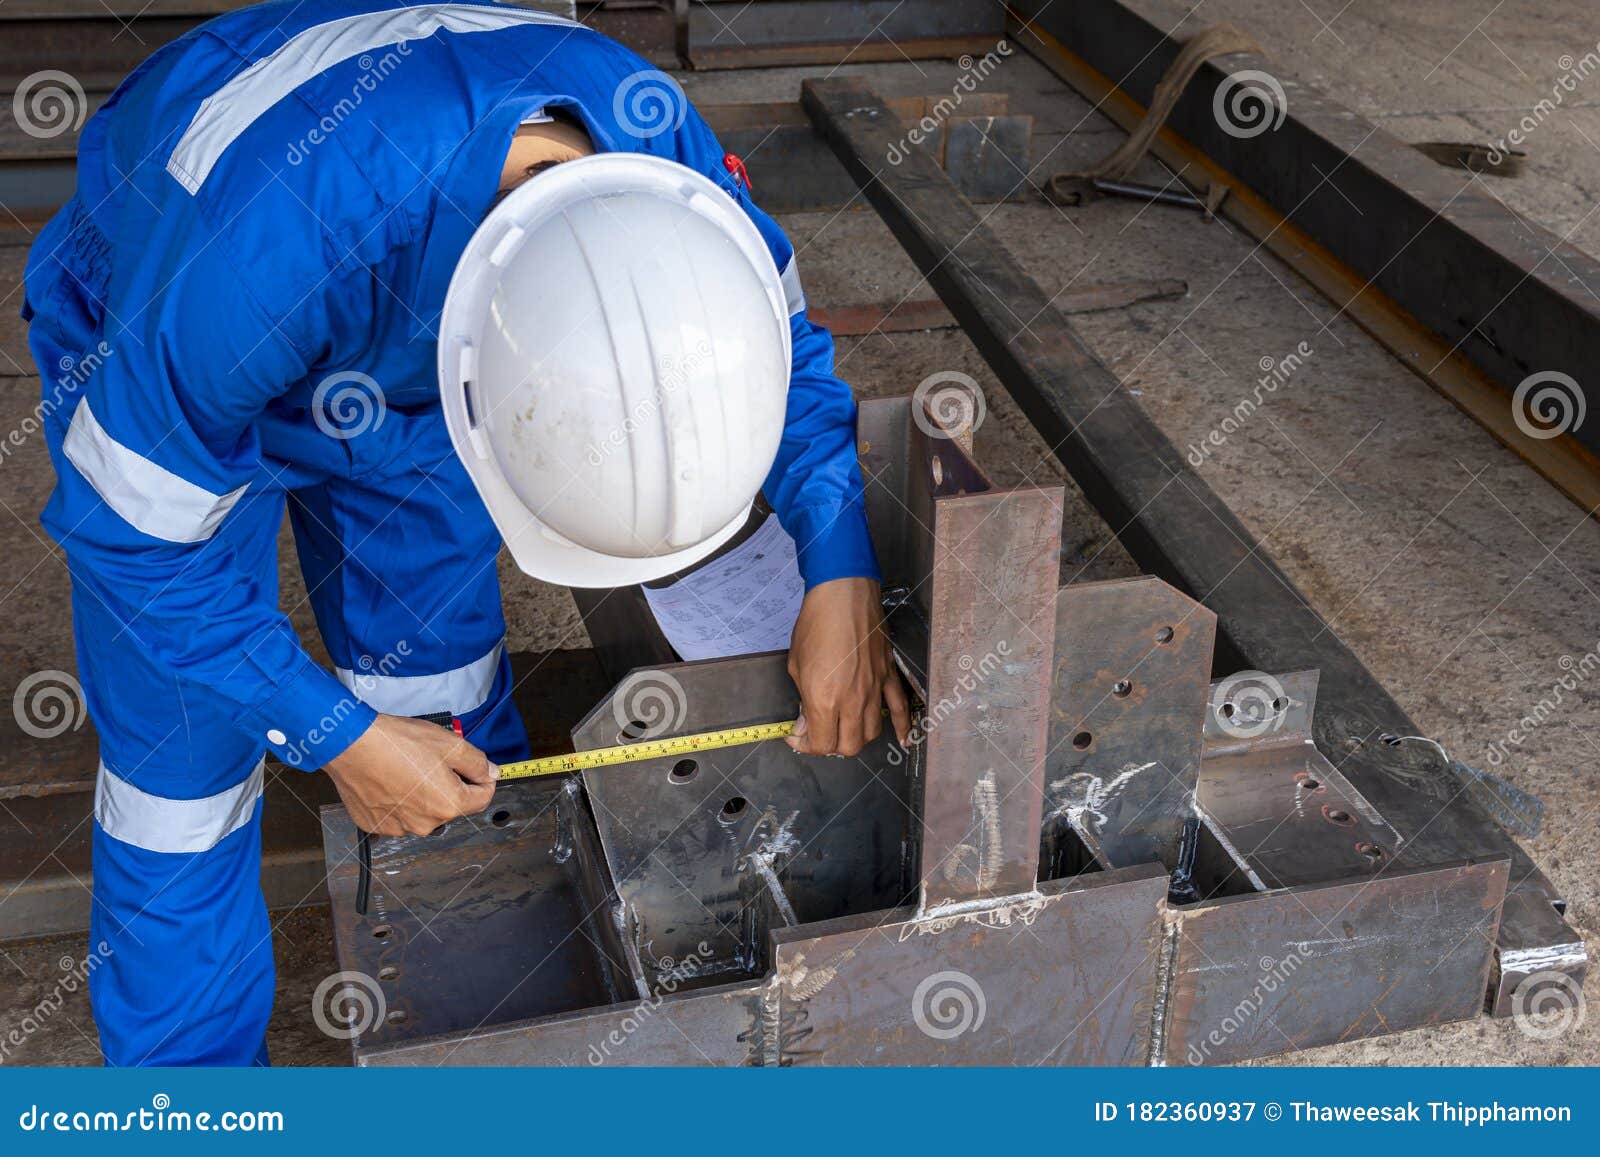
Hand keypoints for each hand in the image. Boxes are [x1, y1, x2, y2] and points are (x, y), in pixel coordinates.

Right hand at [325, 714, 497, 836]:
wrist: (351, 745)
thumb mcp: (450, 743)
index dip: (483, 779)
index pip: (483, 798)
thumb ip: (477, 762)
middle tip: (434, 761)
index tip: (475, 768)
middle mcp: (426, 823)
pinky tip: (391, 780)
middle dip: (450, 784)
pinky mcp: (377, 825)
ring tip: (408, 769)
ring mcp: (399, 827)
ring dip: (424, 794)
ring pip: (425, 811)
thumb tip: (491, 773)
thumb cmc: (398, 743)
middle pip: (452, 805)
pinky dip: (399, 800)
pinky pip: (399, 814)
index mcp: (449, 805)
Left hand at [785, 577, 912, 756]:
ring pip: (872, 733)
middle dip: (830, 746)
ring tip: (844, 729)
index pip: (821, 743)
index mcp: (824, 700)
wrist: (843, 594)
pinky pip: (900, 709)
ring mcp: (874, 690)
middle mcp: (852, 701)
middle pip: (848, 746)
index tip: (796, 735)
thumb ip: (803, 700)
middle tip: (818, 733)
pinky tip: (903, 740)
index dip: (804, 745)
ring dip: (856, 738)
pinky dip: (903, 728)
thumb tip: (806, 722)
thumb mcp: (796, 665)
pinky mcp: (888, 677)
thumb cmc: (815, 625)